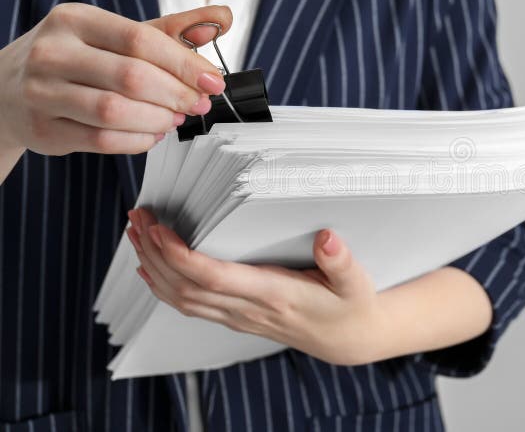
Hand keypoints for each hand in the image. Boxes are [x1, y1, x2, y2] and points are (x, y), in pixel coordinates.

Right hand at [0, 3, 232, 155]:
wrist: (5, 90)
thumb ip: (170, 30)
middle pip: (132, 77)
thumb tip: (222, 18)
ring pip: (117, 112)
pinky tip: (151, 134)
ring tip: (175, 118)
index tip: (214, 81)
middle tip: (198, 104)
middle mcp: (52, 52)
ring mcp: (42, 92)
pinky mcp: (43, 129)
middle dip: (176, 95)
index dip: (185, 64)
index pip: (140, 39)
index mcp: (74, 20)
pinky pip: (103, 141)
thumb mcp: (115, 35)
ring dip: (158, 120)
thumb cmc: (75, 58)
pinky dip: (138, 141)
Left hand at [126, 208, 388, 365]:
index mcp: (274, 295)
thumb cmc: (350, 305)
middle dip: (155, 254)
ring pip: (182, 299)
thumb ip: (341, 261)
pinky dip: (164, 287)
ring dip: (153, 268)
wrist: (347, 339)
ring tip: (136, 234)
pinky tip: (150, 269)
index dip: (181, 256)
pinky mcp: (236, 318)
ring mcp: (239, 317)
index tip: (159, 230)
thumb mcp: (355, 282)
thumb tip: (327, 237)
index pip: (214, 278)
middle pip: (186, 287)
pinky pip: (190, 306)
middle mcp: (249, 310)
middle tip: (137, 219)